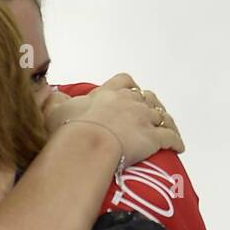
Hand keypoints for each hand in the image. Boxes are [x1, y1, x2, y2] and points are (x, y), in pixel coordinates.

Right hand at [44, 73, 183, 165]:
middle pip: (146, 97)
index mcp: (107, 93)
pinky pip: (171, 137)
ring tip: (165, 128)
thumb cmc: (69, 129)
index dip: (128, 87)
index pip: (123, 81)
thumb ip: (55, 100)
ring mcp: (143, 119)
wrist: (88, 145)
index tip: (128, 92)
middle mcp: (129, 102)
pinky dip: (176, 141)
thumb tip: (51, 93)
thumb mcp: (55, 111)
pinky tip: (178, 147)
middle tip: (146, 114)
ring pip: (162, 115)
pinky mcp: (154, 138)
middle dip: (148, 104)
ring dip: (164, 121)